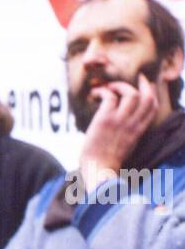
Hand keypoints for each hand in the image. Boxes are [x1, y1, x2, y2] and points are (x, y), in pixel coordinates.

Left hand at [78, 75, 157, 190]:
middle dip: (141, 83)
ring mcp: (120, 121)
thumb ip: (128, 131)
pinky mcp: (105, 120)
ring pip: (130, 93)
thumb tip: (122, 121)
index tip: (144, 85)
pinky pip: (109, 96)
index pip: (153, 107)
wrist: (97, 170)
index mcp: (139, 131)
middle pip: (147, 96)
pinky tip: (94, 93)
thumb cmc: (107, 160)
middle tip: (131, 78)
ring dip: (119, 85)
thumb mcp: (125, 145)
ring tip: (108, 86)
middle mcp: (133, 124)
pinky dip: (102, 90)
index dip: (150, 92)